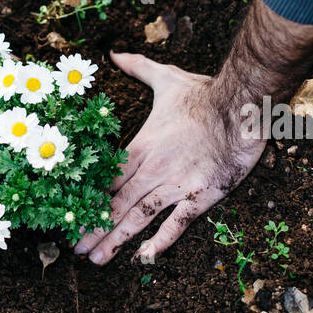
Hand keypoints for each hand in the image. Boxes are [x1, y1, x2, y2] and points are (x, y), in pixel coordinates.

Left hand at [74, 50, 265, 264]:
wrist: (242, 104)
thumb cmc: (204, 93)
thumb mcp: (165, 78)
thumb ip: (136, 67)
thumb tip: (112, 53)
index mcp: (142, 145)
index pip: (107, 178)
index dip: (87, 199)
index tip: (70, 216)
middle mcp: (155, 168)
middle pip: (117, 203)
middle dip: (94, 227)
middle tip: (76, 249)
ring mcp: (178, 183)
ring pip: (140, 216)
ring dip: (116, 239)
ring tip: (97, 259)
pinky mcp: (202, 194)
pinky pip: (178, 222)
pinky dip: (161, 241)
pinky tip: (144, 257)